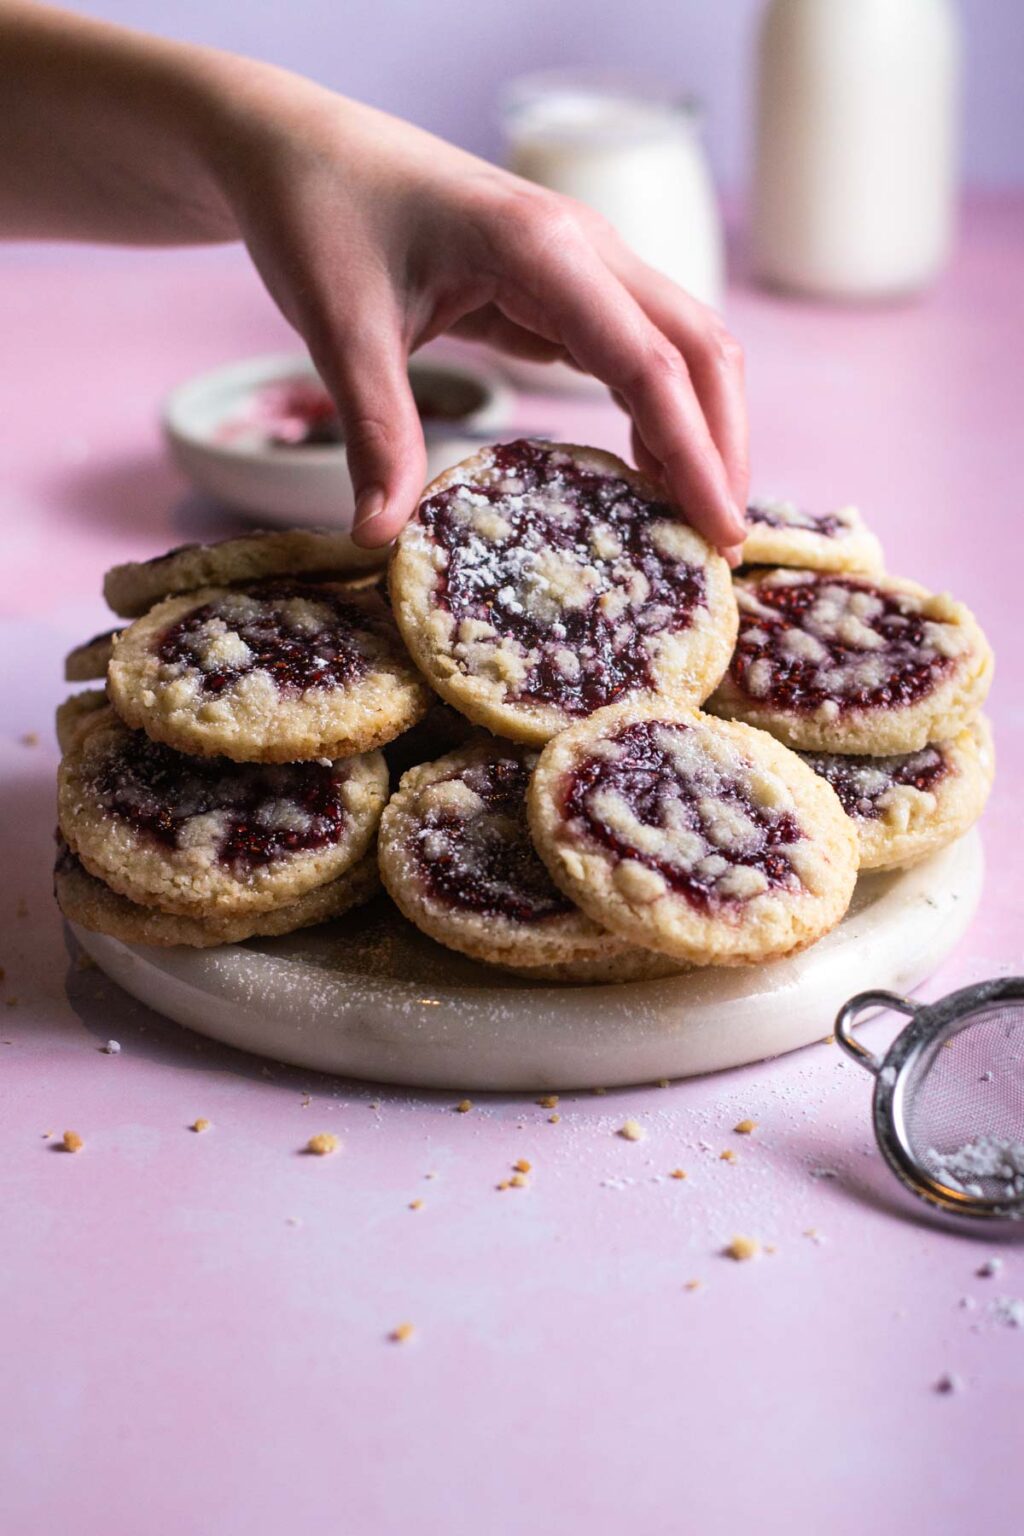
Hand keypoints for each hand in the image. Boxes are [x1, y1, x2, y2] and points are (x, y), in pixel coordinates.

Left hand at [209, 70, 748, 551]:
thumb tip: (381, 537)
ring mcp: (582, 262)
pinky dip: (655, 415)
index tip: (719, 531)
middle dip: (722, 446)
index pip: (651, 363)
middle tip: (721, 544)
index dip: (695, 452)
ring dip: (699, 430)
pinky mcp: (562, 286)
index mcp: (542, 247)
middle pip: (699, 348)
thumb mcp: (340, 329)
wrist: (296, 145)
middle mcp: (585, 246)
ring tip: (692, 521)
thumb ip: (375, 434)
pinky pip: (635, 352)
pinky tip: (643, 474)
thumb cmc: (320, 215)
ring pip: (680, 347)